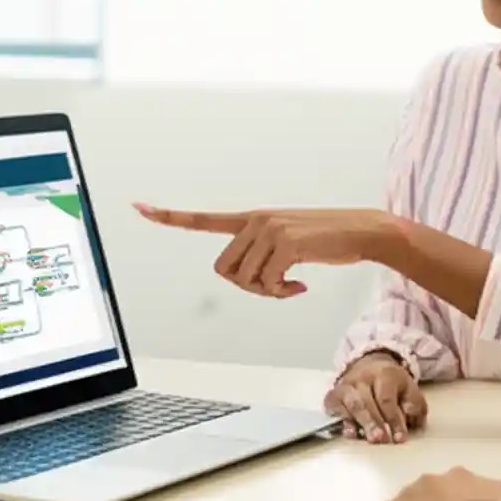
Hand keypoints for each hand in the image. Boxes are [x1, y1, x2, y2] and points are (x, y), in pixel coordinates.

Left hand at [134, 204, 402, 296]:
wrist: (362, 230)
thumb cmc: (326, 242)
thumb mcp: (288, 246)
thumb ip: (262, 257)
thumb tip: (251, 281)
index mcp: (252, 218)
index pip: (203, 219)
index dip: (169, 217)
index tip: (138, 207)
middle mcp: (256, 220)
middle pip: (225, 271)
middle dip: (248, 287)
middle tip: (277, 286)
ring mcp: (269, 229)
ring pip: (245, 281)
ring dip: (269, 292)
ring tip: (293, 281)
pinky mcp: (285, 243)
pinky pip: (267, 285)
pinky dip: (283, 293)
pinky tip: (302, 284)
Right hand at [324, 352, 426, 444]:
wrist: (370, 366)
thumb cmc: (393, 385)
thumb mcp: (410, 390)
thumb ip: (414, 404)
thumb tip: (409, 415)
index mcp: (384, 374)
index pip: (386, 399)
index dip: (393, 419)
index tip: (400, 438)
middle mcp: (362, 377)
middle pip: (366, 401)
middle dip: (374, 423)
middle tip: (382, 439)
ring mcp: (346, 385)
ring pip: (352, 405)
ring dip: (362, 423)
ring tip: (370, 439)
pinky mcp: (334, 395)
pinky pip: (336, 408)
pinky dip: (344, 421)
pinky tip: (351, 434)